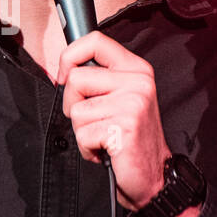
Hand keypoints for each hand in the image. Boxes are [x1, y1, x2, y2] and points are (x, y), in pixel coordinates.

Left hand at [56, 31, 171, 210]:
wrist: (153, 176)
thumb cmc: (129, 138)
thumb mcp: (119, 98)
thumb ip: (99, 78)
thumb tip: (64, 69)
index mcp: (135, 69)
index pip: (95, 40)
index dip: (70, 56)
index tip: (65, 76)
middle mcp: (138, 81)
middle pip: (75, 78)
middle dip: (73, 105)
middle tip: (95, 121)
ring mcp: (133, 103)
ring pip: (76, 110)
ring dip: (83, 130)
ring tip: (104, 136)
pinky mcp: (124, 126)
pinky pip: (83, 134)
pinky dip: (88, 148)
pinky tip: (107, 150)